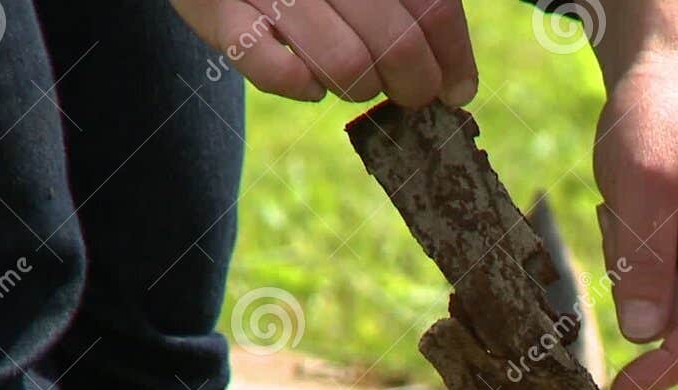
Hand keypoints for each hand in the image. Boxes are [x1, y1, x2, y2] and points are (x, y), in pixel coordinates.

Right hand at [172, 0, 477, 106]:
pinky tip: (307, 81)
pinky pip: (276, 72)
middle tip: (409, 93)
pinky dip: (301, 87)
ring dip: (359, 88)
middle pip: (399, 44)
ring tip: (354, 78)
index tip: (459, 90)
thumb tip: (457, 82)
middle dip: (414, 85)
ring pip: (347, 65)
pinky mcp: (219, 10)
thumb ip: (409, 6)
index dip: (455, 59)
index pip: (434, 8)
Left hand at [587, 5, 677, 389]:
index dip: (672, 365)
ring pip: (661, 302)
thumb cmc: (661, 114)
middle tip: (619, 214)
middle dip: (640, 283)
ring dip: (629, 264)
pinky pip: (651, 281)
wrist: (663, 73)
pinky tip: (628, 207)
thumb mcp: (643, 182)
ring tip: (627, 202)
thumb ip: (643, 260)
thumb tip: (643, 337)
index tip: (623, 389)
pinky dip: (628, 253)